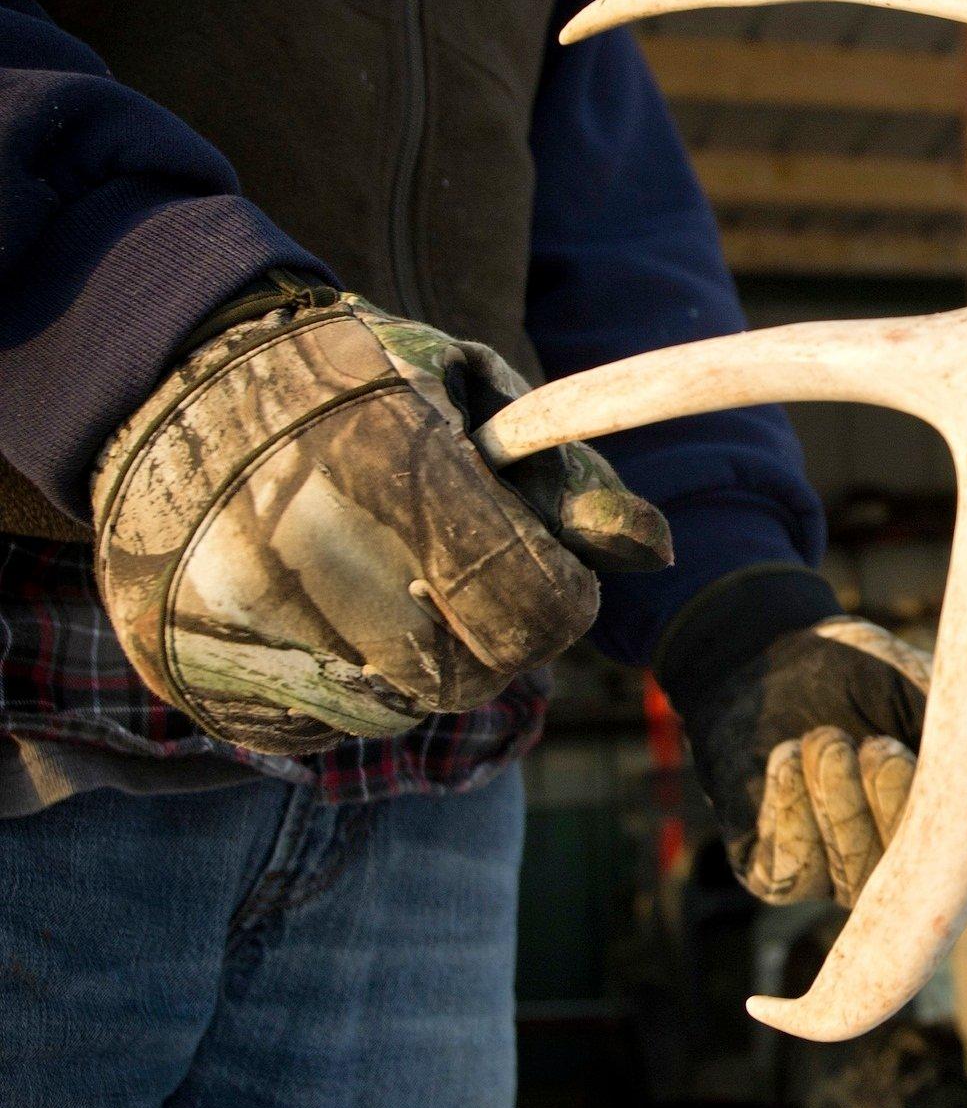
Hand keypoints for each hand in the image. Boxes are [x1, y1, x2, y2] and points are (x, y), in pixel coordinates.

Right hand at [92, 284, 668, 753]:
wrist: (171, 381)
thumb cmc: (354, 383)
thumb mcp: (472, 393)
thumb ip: (567, 476)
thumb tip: (655, 551)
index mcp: (390, 471)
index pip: (533, 608)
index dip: (560, 599)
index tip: (548, 572)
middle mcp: (309, 557)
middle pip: (468, 675)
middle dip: (493, 637)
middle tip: (464, 580)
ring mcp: (240, 624)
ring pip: (394, 710)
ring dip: (417, 667)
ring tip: (384, 585)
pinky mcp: (196, 673)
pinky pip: (314, 727)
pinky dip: (339, 688)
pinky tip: (321, 615)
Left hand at [660, 595, 966, 906]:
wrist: (761, 656)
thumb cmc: (853, 674)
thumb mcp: (920, 694)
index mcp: (950, 819)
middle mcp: (901, 862)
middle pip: (921, 880)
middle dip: (898, 811)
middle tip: (879, 744)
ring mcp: (839, 873)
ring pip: (854, 876)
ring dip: (837, 799)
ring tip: (825, 737)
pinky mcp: (779, 873)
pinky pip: (795, 867)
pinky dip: (791, 806)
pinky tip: (786, 755)